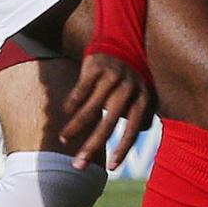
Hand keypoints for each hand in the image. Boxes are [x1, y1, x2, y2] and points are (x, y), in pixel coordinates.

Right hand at [59, 51, 157, 170]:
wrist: (120, 38)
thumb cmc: (131, 74)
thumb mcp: (144, 91)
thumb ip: (143, 112)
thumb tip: (139, 132)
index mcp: (143, 99)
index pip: (132, 131)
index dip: (122, 150)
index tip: (111, 168)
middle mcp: (128, 89)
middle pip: (107, 125)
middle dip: (91, 147)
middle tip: (77, 165)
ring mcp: (111, 78)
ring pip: (89, 109)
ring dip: (75, 127)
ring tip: (64, 139)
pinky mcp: (95, 67)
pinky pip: (80, 91)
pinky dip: (72, 103)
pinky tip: (67, 111)